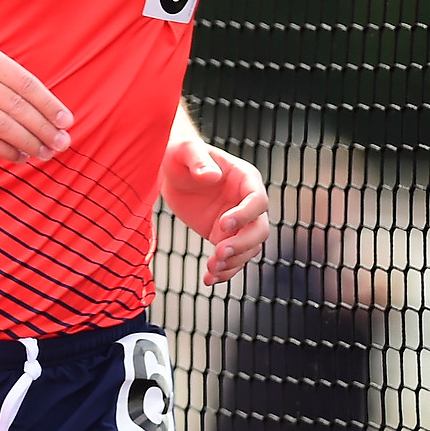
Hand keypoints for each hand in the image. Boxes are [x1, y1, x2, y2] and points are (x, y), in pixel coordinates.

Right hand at [0, 44, 73, 163]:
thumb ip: (6, 82)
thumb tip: (47, 112)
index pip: (26, 83)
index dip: (49, 105)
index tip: (66, 122)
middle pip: (19, 107)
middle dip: (44, 129)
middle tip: (61, 144)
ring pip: (5, 126)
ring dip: (29, 143)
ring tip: (43, 153)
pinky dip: (7, 151)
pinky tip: (19, 156)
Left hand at [161, 138, 269, 285]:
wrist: (170, 170)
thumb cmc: (182, 154)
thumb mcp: (187, 151)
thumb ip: (199, 160)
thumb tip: (211, 175)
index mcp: (246, 179)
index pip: (258, 201)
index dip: (245, 215)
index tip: (222, 224)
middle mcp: (246, 203)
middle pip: (259, 230)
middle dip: (242, 244)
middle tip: (218, 252)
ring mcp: (237, 222)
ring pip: (248, 249)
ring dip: (233, 262)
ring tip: (211, 269)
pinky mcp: (222, 236)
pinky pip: (232, 258)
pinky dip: (224, 271)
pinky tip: (209, 279)